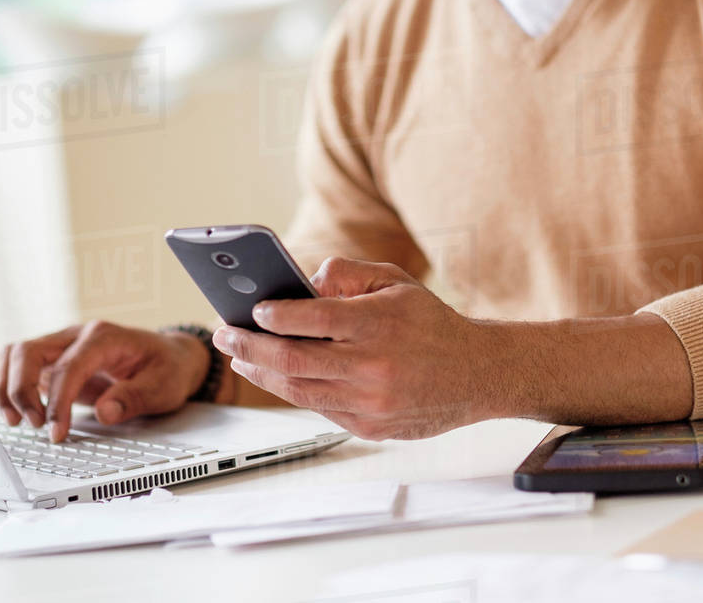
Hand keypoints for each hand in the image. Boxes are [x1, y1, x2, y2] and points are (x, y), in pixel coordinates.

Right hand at [0, 321, 210, 441]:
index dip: (57, 402)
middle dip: (20, 391)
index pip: (69, 366)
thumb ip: (134, 397)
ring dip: (3, 386)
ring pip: (12, 353)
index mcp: (104, 337)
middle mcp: (76, 336)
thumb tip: (104, 412)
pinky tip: (3, 406)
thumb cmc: (166, 368)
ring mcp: (60, 345)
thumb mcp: (164, 386)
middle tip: (33, 426)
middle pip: (27, 351)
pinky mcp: (51, 360)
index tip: (56, 433)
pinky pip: (11, 362)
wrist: (170, 356)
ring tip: (14, 420)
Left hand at [212, 257, 496, 439]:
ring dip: (260, 374)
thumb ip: (347, 274)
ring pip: (298, 391)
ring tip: (240, 357)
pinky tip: (275, 376)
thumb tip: (301, 282)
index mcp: (379, 323)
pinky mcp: (371, 428)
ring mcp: (371, 402)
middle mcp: (374, 365)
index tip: (252, 310)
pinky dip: (292, 391)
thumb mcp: (395, 281)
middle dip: (249, 347)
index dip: (274, 315)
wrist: (477, 373)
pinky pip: (319, 409)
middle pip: (292, 360)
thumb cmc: (430, 323)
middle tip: (225, 334)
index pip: (312, 318)